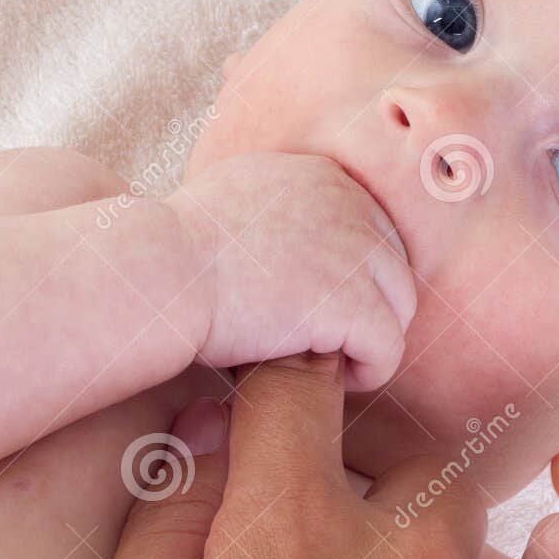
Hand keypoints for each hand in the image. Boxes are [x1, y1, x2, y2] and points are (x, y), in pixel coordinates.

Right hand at [165, 153, 415, 391]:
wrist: (160, 270)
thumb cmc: (175, 249)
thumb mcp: (234, 194)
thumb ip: (276, 205)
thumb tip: (285, 234)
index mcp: (323, 177)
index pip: (373, 229)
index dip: (357, 275)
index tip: (327, 307)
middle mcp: (349, 205)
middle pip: (394, 267)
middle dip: (370, 307)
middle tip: (336, 342)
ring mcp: (356, 252)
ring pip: (399, 308)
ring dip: (372, 339)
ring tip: (336, 362)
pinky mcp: (353, 303)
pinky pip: (389, 348)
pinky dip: (371, 371)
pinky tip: (341, 381)